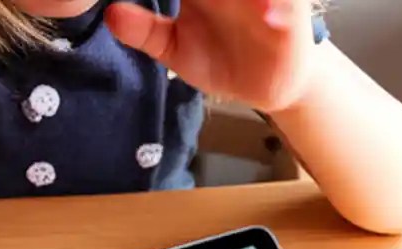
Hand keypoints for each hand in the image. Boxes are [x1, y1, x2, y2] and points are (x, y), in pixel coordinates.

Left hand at [106, 0, 317, 112]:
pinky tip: (263, 12)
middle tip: (195, 1)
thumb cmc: (219, 58)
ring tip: (213, 3)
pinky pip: (285, 4)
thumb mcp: (176, 49)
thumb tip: (110, 14)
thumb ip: (146, 31)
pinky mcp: (290, 11)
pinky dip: (273, 6)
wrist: (264, 87)